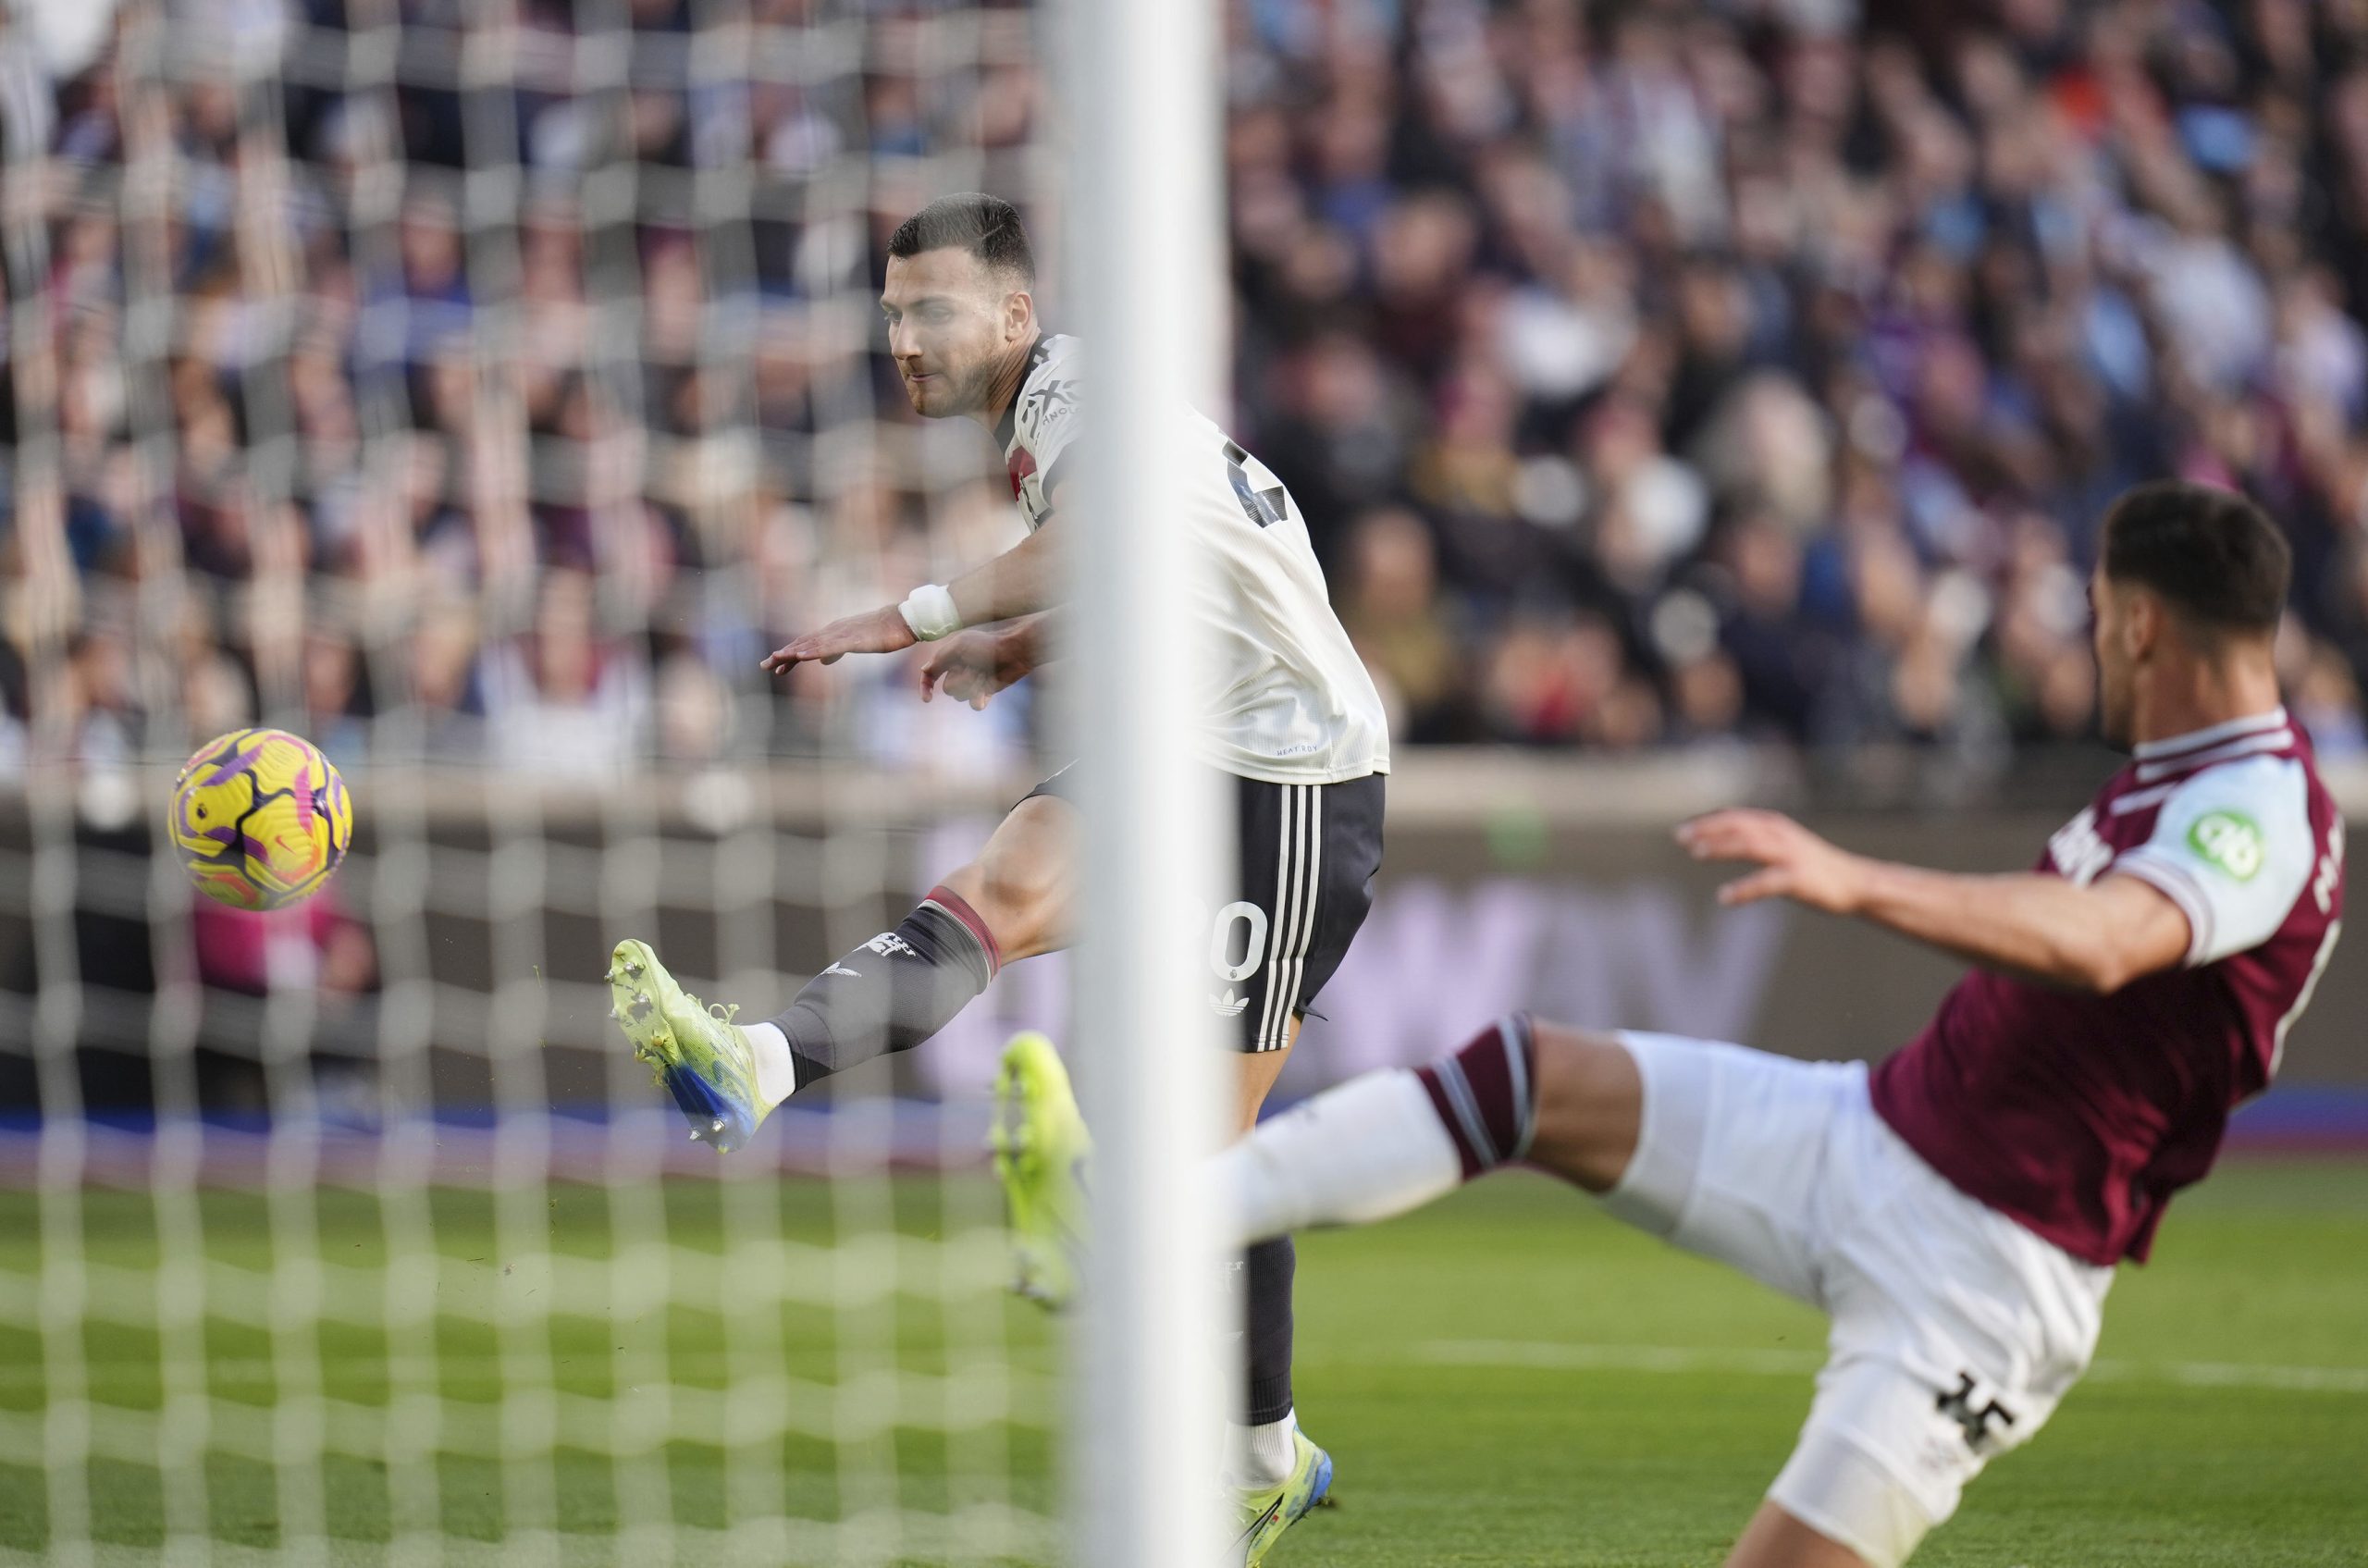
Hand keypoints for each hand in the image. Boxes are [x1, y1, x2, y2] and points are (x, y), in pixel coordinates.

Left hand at [760, 605, 915, 673]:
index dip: (789, 655)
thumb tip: (823, 661)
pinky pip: (829, 647)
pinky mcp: (852, 639)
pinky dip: (812, 651)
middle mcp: (833, 631)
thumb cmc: (885, 632)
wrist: (904, 620)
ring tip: (775, 660)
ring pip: (812, 645)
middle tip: (763, 665)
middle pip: (803, 643)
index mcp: (834, 633)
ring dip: (792, 652)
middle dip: (783, 654)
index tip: (775, 666)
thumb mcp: (857, 643)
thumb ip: (838, 650)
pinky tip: (800, 655)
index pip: (807, 644)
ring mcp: (842, 634)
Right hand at [917, 626, 1032, 708]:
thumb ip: (939, 658)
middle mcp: (959, 671)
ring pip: (961, 697)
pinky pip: (974, 705)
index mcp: (950, 659)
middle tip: (973, 668)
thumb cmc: (987, 645)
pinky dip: (979, 699)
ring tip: (984, 675)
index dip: (926, 687)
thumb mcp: (959, 645)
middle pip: (948, 690)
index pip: (930, 675)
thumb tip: (925, 671)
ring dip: (972, 687)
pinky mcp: (985, 692)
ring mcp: (972, 682)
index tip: (928, 699)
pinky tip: (987, 690)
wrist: (1014, 652)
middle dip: (959, 681)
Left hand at [1676, 809, 1868, 912]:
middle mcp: (1781, 834)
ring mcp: (1790, 855)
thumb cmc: (1811, 864)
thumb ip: (1756, 837)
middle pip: (1738, 825)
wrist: (1854, 882)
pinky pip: (1766, 882)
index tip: (1681, 829)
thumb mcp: (1782, 843)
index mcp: (1774, 825)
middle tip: (1679, 837)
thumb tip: (1721, 835)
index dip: (1706, 821)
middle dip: (1707, 829)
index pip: (1734, 817)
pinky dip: (1743, 888)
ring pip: (1750, 845)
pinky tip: (1724, 897)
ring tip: (1696, 853)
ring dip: (1721, 847)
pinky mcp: (1798, 879)